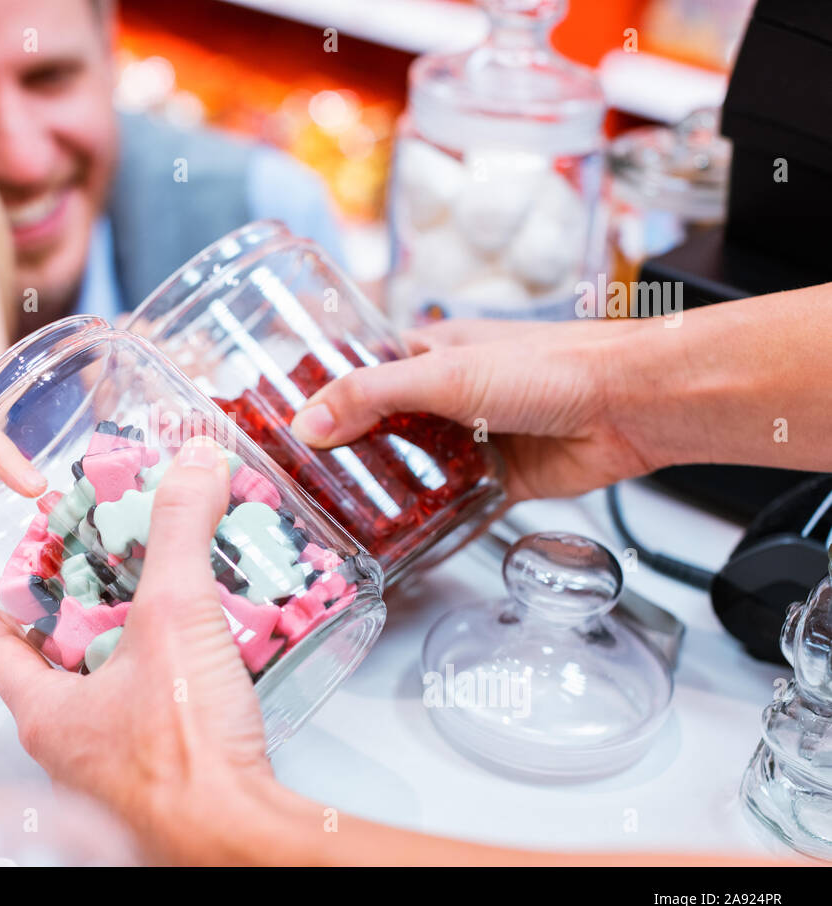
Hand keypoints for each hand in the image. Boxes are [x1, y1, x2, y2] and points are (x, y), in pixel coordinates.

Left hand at [0, 438, 272, 860]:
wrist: (239, 835)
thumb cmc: (186, 752)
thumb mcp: (176, 615)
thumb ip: (181, 532)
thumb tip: (194, 465)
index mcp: (45, 710)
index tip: (11, 562)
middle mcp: (70, 745)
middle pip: (51, 662)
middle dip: (76, 608)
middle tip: (100, 561)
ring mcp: (114, 768)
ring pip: (104, 689)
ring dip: (124, 641)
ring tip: (157, 593)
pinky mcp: (162, 778)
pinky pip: (151, 713)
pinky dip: (166, 676)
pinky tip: (204, 649)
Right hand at [290, 318, 658, 503]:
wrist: (630, 405)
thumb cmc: (551, 367)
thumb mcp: (446, 375)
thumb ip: (373, 396)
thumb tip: (309, 422)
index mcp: (431, 354)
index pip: (360, 374)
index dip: (323, 397)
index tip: (284, 427)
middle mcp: (448, 395)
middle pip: (382, 427)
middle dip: (348, 454)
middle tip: (304, 484)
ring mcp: (472, 438)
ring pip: (415, 468)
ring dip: (387, 490)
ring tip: (340, 519)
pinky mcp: (498, 479)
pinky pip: (455, 504)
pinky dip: (431, 522)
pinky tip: (402, 542)